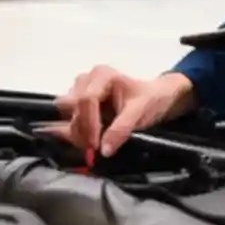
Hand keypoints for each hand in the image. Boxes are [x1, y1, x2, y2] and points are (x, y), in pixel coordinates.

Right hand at [52, 67, 196, 156]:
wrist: (157, 98)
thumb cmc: (149, 99)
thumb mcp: (139, 112)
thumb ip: (121, 129)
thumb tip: (104, 149)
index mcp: (102, 75)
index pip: (86, 100)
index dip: (88, 124)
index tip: (95, 145)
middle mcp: (87, 80)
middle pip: (71, 107)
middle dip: (81, 129)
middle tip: (93, 148)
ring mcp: (80, 91)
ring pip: (66, 114)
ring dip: (78, 131)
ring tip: (93, 144)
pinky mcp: (78, 105)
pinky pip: (68, 119)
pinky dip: (76, 132)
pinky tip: (89, 140)